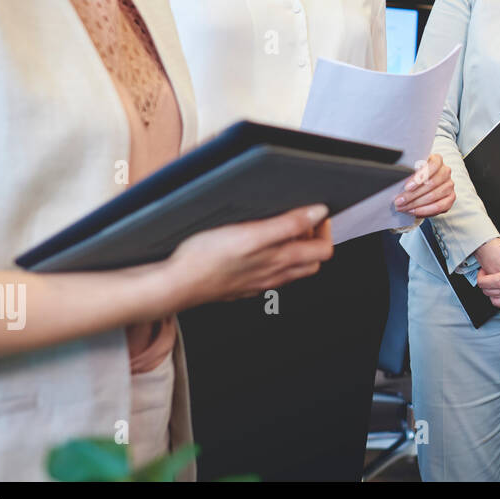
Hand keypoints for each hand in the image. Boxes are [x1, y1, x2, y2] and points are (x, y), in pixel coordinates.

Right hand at [164, 204, 334, 309]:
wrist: (175, 284)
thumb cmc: (208, 259)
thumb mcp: (252, 234)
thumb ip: (288, 224)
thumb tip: (318, 213)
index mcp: (281, 262)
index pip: (323, 251)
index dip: (324, 229)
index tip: (315, 213)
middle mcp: (274, 276)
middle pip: (310, 261)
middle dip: (311, 239)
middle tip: (299, 219)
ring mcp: (258, 283)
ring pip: (289, 269)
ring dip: (291, 249)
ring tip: (277, 229)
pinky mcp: (241, 286)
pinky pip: (267, 275)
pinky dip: (270, 260)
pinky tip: (254, 249)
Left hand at [395, 153, 454, 217]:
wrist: (420, 185)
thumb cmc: (414, 175)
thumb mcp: (410, 169)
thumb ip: (407, 170)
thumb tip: (397, 177)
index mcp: (437, 160)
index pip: (433, 165)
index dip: (420, 177)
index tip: (407, 187)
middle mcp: (445, 171)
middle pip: (432, 183)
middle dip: (413, 194)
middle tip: (399, 201)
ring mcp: (449, 185)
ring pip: (434, 196)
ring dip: (416, 203)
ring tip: (403, 207)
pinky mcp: (451, 198)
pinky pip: (439, 206)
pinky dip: (424, 210)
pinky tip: (413, 211)